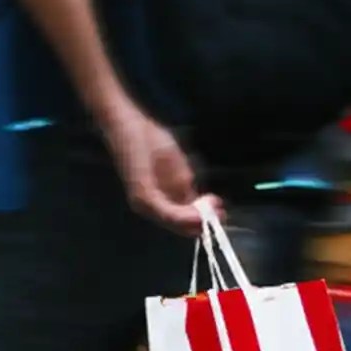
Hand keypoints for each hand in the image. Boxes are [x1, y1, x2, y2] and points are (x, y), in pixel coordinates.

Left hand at [102, 108, 214, 235]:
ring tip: (215, 215)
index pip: (181, 216)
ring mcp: (143, 201)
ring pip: (173, 221)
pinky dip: (183, 215)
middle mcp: (149, 205)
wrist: (127, 124)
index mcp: (158, 197)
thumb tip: (196, 199)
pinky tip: (199, 214)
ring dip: (196, 221)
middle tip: (222, 216)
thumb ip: (183, 181)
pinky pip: (165, 212)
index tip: (221, 209)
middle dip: (201, 223)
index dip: (202, 217)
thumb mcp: (174, 163)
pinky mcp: (142, 193)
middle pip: (178, 225)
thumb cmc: (148, 139)